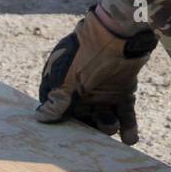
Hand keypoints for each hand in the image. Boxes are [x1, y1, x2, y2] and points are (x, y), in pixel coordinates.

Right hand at [34, 8, 157, 144]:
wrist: (121, 32)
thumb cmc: (88, 52)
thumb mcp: (69, 76)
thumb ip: (58, 99)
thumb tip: (40, 117)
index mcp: (63, 83)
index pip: (57, 109)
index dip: (60, 122)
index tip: (64, 137)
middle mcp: (82, 91)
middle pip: (82, 119)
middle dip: (87, 130)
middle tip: (91, 137)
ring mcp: (103, 92)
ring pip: (103, 119)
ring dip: (106, 128)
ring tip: (112, 126)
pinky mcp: (123, 92)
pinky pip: (124, 114)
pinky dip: (128, 127)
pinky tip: (130, 139)